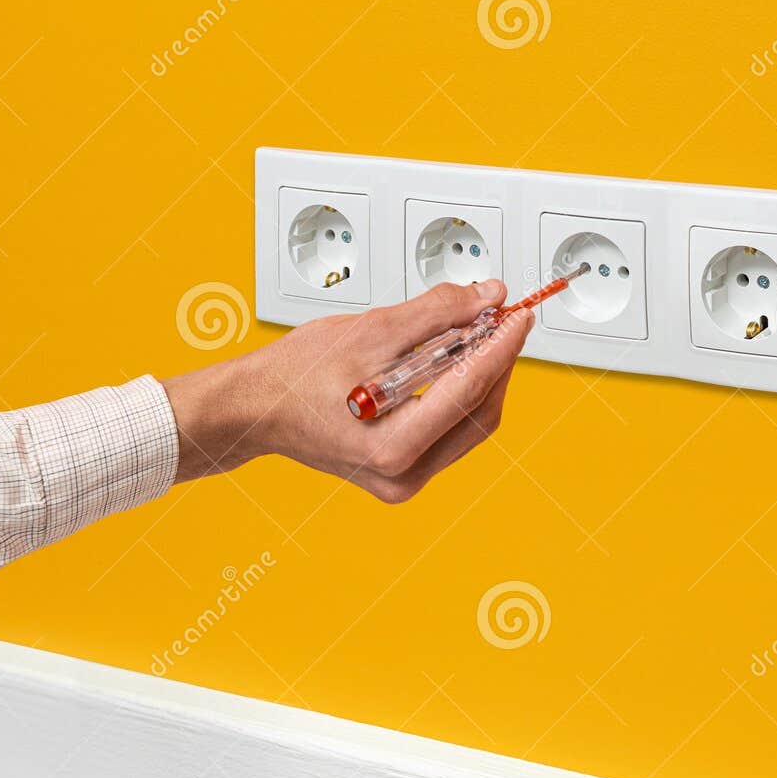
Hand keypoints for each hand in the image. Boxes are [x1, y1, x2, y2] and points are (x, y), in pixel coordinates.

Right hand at [162, 279, 533, 502]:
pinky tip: (455, 362)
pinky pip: (449, 432)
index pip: (472, 390)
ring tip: (481, 335)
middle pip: (479, 413)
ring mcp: (405, 480)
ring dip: (481, 378)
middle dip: (496, 363)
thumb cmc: (295, 376)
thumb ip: (436, 313)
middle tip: (505, 320)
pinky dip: (458, 395)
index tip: (521, 314)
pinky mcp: (403, 472)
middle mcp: (404, 475)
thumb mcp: (370, 331)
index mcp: (395, 448)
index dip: (503, 346)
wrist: (255, 408)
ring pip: (470, 425)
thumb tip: (488, 297)